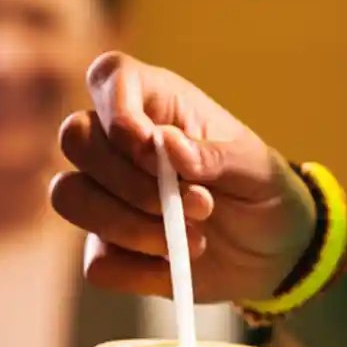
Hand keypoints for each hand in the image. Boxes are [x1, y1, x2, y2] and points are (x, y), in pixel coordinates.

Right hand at [49, 52, 315, 302]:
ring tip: (193, 240)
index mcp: (159, 105)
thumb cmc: (265, 192)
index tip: (150, 146)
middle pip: (76, 137)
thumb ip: (214, 155)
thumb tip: (165, 143)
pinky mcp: (110, 247)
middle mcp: (120, 145)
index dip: (116, 106)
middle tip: (197, 205)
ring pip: (70, 197)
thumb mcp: (258, 169)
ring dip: (130, 227)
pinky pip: (97, 262)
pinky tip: (177, 265)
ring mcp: (108, 196)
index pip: (109, 76)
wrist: (275, 253)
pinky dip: (140, 271)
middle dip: (130, 181)